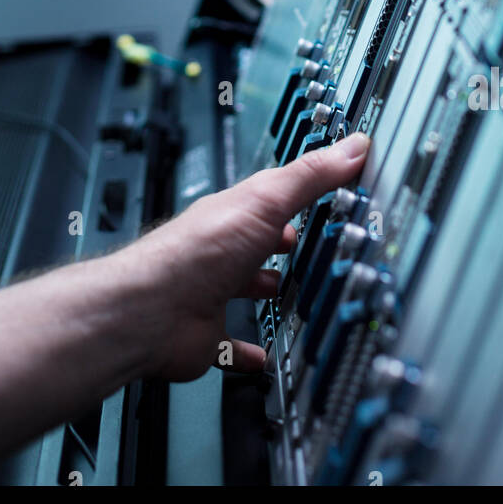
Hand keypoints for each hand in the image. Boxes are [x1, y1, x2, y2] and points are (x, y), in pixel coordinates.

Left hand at [124, 131, 370, 380]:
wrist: (152, 310)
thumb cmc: (197, 251)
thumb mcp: (265, 201)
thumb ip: (309, 177)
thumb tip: (351, 147)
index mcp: (235, 213)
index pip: (270, 197)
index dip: (297, 194)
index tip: (326, 194)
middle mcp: (221, 250)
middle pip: (256, 242)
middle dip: (281, 244)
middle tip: (308, 247)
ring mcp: (211, 292)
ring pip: (243, 288)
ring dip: (266, 289)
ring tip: (293, 294)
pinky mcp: (206, 334)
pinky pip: (230, 344)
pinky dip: (246, 351)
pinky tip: (261, 357)